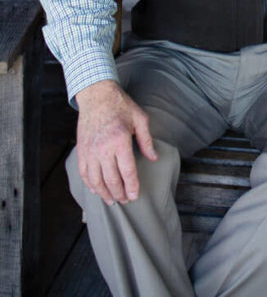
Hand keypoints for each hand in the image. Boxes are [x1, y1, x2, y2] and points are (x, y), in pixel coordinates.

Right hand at [75, 79, 156, 204]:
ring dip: (104, 194)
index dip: (132, 186)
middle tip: (126, 201)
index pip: (127, 171)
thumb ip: (146, 140)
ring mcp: (90, 151)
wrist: (97, 96)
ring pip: (96, 181)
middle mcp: (103, 149)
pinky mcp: (82, 151)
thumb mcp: (140, 118)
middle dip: (120, 194)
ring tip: (112, 200)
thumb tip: (153, 157)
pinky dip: (90, 185)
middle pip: (111, 180)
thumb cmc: (120, 105)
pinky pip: (84, 174)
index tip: (135, 196)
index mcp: (120, 141)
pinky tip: (97, 190)